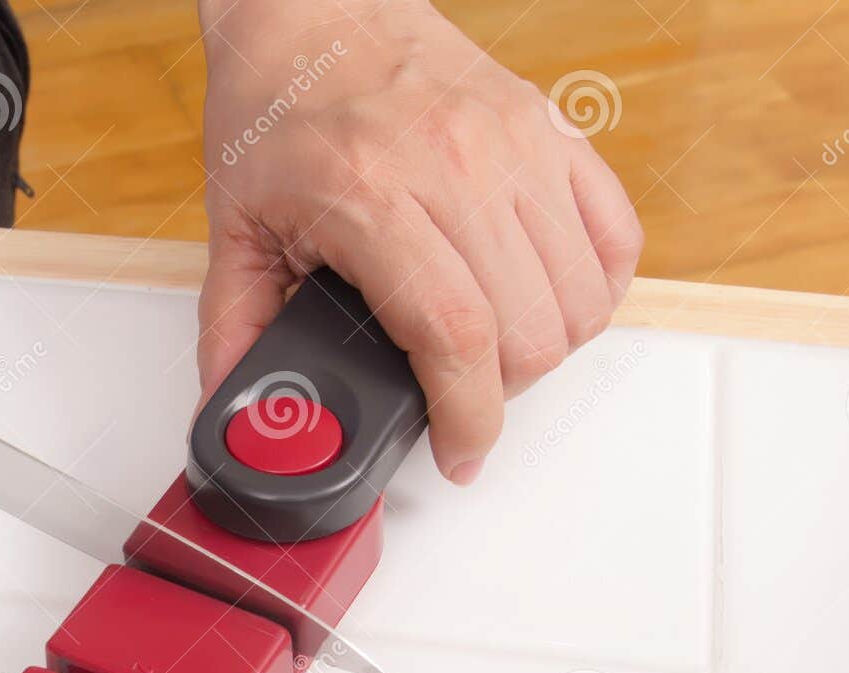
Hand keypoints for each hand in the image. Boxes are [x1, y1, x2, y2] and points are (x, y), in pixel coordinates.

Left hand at [197, 0, 642, 483]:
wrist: (315, 9)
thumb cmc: (276, 109)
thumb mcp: (233, 230)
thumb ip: (232, 333)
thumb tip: (233, 416)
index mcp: (371, 195)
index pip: (456, 335)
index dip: (469, 418)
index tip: (459, 452)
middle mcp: (457, 165)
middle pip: (530, 331)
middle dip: (498, 394)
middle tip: (458, 396)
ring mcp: (516, 144)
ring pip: (581, 296)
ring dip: (546, 349)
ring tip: (492, 352)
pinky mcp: (552, 130)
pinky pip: (615, 236)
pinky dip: (594, 289)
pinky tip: (544, 300)